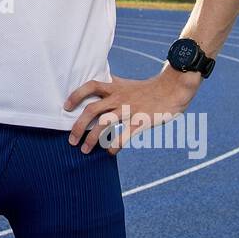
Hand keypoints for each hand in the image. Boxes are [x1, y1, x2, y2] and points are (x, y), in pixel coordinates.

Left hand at [64, 67, 198, 155]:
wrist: (173, 88)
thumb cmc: (149, 89)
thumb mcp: (127, 84)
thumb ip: (111, 86)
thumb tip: (96, 85)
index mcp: (114, 87)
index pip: (90, 86)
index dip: (76, 95)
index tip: (65, 106)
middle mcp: (119, 98)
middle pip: (92, 109)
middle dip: (78, 126)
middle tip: (71, 140)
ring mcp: (129, 110)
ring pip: (104, 124)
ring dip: (92, 139)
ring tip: (85, 150)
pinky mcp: (141, 121)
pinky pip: (125, 135)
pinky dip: (115, 145)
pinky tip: (110, 153)